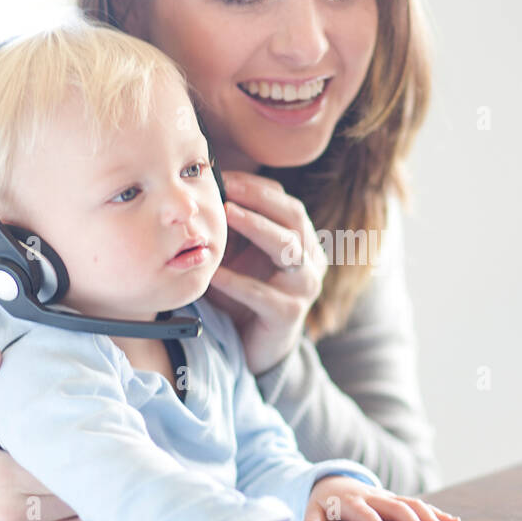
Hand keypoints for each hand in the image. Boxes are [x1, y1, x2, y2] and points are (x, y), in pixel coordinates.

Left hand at [205, 171, 328, 373]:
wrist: (256, 345)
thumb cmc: (245, 293)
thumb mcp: (241, 254)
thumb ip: (235, 226)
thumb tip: (209, 185)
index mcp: (302, 242)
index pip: (286, 204)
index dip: (257, 188)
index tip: (224, 175)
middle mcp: (311, 260)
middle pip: (294, 218)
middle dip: (259, 199)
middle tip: (227, 188)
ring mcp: (304, 287)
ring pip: (288, 249)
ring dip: (256, 227)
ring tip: (226, 214)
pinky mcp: (289, 315)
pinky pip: (262, 294)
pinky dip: (236, 281)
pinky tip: (214, 273)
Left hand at [302, 476, 460, 520]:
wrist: (331, 481)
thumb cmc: (322, 502)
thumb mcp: (312, 510)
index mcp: (352, 501)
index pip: (365, 513)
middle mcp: (373, 497)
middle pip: (396, 506)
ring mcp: (387, 497)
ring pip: (412, 503)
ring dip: (430, 517)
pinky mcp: (397, 500)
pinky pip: (419, 504)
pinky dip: (437, 512)